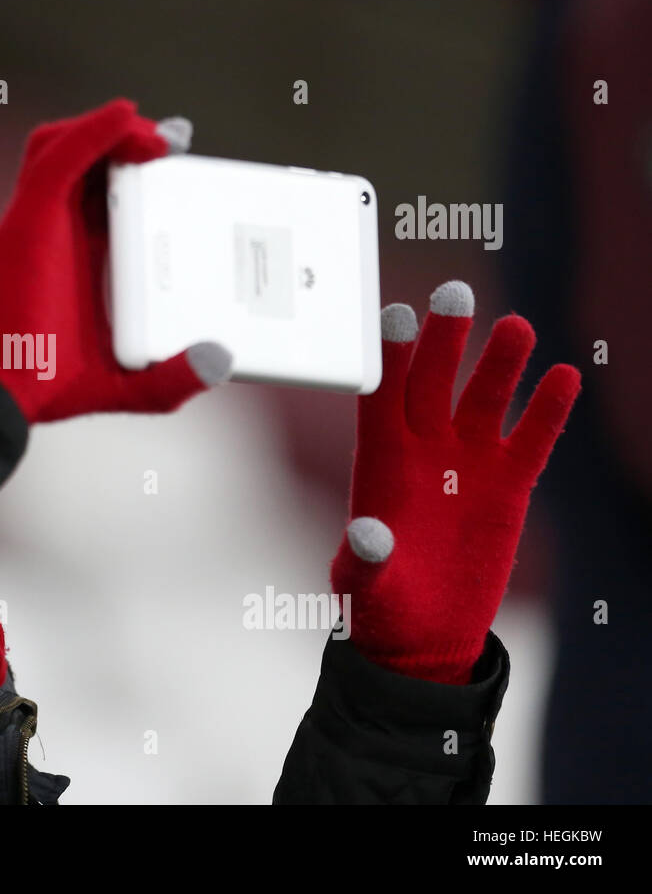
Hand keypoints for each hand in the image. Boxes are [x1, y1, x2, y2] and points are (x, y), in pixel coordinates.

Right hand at [0, 98, 230, 422]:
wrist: (1, 393)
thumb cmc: (49, 387)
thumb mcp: (133, 386)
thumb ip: (175, 378)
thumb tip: (220, 361)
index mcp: (78, 258)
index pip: (104, 195)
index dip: (137, 173)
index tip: (179, 168)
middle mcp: (56, 232)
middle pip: (85, 161)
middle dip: (128, 141)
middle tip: (173, 146)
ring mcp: (39, 222)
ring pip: (64, 146)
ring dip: (108, 130)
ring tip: (155, 138)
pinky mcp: (29, 219)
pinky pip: (60, 157)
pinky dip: (93, 131)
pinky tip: (127, 118)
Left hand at [330, 281, 580, 683]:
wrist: (425, 635)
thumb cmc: (379, 606)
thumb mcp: (363, 588)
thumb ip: (365, 560)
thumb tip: (367, 536)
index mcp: (378, 463)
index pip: (381, 398)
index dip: (388, 359)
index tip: (395, 314)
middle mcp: (422, 451)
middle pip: (433, 383)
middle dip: (443, 339)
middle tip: (455, 292)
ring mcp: (466, 464)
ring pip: (484, 401)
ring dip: (499, 365)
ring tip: (517, 326)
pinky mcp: (507, 486)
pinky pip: (529, 439)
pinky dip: (546, 411)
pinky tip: (564, 377)